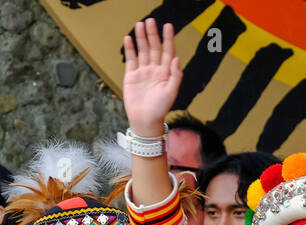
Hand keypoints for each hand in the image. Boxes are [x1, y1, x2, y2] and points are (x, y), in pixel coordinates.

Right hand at [122, 19, 181, 136]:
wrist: (145, 122)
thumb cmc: (160, 110)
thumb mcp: (171, 93)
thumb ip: (175, 76)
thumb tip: (177, 59)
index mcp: (166, 73)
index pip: (168, 51)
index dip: (168, 39)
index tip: (168, 26)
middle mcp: (154, 70)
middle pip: (154, 48)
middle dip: (152, 34)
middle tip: (150, 21)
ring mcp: (143, 72)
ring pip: (143, 51)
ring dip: (141, 38)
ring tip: (140, 25)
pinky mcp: (131, 77)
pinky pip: (131, 60)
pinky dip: (130, 49)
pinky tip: (129, 39)